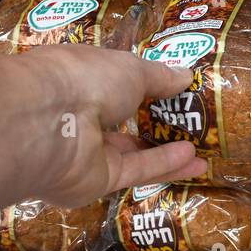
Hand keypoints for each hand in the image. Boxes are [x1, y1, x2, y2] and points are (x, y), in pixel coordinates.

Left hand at [26, 45, 206, 206]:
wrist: (47, 125)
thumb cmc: (84, 80)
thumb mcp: (131, 68)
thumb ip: (160, 76)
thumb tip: (186, 75)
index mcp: (77, 79)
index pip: (109, 83)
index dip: (139, 85)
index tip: (172, 89)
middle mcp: (76, 115)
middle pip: (120, 122)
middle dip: (153, 123)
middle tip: (191, 123)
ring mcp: (83, 151)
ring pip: (130, 152)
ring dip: (165, 150)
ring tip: (203, 147)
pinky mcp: (94, 181)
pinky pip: (134, 171)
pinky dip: (162, 164)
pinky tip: (192, 159)